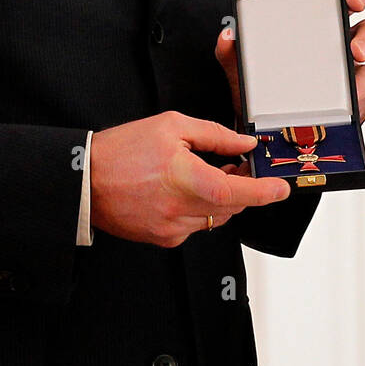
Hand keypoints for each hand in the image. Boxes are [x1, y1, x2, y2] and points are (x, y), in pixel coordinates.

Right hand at [90, 111, 288, 246]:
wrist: (83, 181)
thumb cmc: (120, 152)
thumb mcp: (171, 126)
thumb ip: (214, 135)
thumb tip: (242, 143)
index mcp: (186, 179)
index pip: (238, 192)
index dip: (265, 192)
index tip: (281, 188)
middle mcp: (180, 210)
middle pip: (232, 205)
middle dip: (242, 187)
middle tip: (236, 165)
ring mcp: (172, 228)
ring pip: (216, 217)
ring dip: (221, 198)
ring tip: (205, 174)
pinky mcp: (163, 238)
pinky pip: (196, 225)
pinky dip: (200, 209)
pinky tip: (185, 191)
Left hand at [214, 0, 364, 122]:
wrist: (261, 130)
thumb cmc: (258, 92)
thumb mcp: (240, 68)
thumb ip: (229, 50)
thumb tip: (228, 36)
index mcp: (316, 31)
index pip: (343, 4)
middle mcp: (337, 50)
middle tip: (356, 50)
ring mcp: (348, 78)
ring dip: (364, 79)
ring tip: (351, 90)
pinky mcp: (352, 104)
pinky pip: (364, 102)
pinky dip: (358, 106)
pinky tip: (346, 111)